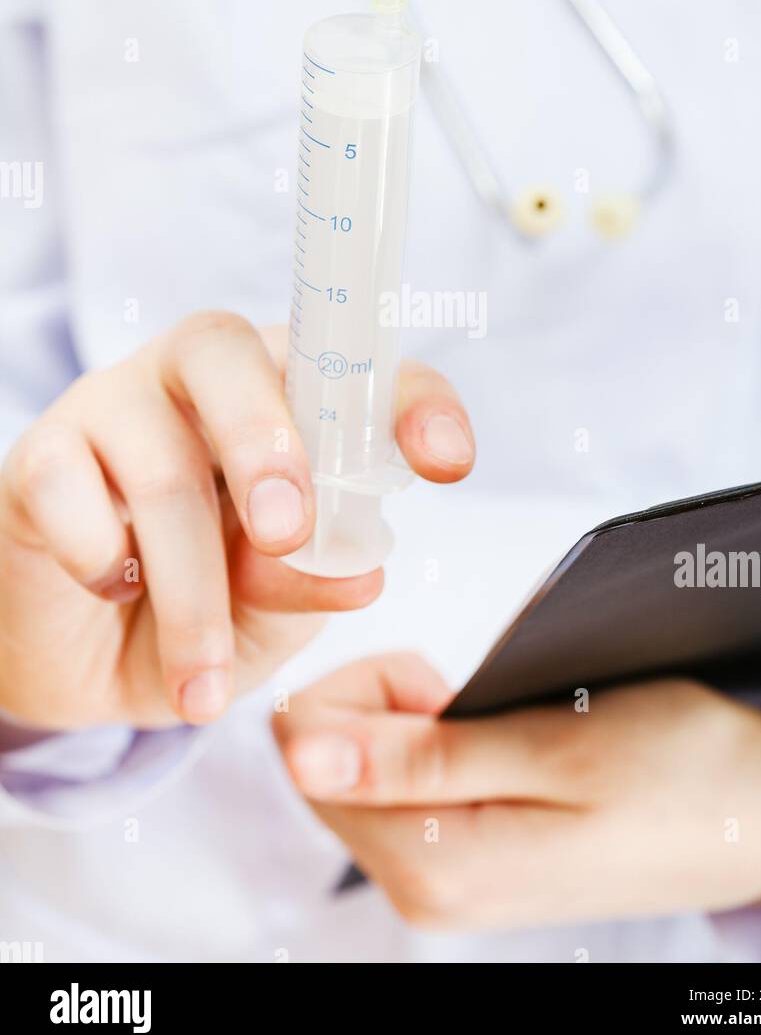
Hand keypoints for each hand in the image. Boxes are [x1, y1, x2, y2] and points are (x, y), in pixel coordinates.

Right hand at [0, 317, 473, 729]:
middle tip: (286, 534)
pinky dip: (99, 557)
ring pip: (160, 461)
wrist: (84, 657)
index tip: (445, 463)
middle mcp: (199, 377)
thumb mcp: (270, 613)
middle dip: (266, 447)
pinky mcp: (40, 453)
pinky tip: (112, 591)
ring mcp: (113, 403)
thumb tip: (359, 573)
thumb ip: (307, 583)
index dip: (405, 403)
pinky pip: (66, 483)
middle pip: (228, 351)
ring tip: (206, 683)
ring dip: (191, 587)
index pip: (355, 369)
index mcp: (283, 395)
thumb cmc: (200, 606)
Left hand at [274, 654, 760, 929]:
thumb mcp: (552, 746)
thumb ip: (421, 758)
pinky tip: (497, 737)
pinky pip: (404, 789)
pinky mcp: (466, 867)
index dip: (358, 685)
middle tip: (468, 691)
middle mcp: (423, 891)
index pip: (307, 756)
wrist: (758, 818)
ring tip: (494, 714)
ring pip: (362, 772)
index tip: (436, 673)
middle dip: (381, 703)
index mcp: (436, 865)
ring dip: (409, 720)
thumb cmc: (673, 769)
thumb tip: (299, 755)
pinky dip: (434, 742)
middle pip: (326, 766)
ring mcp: (443, 885)